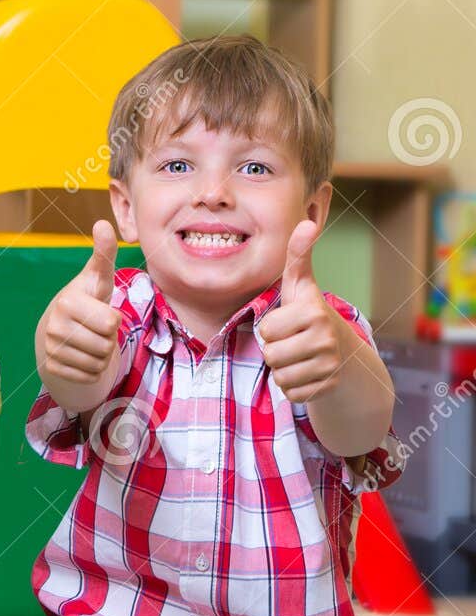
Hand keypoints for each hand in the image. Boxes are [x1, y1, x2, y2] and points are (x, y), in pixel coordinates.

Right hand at [39, 221, 121, 385]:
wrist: (58, 328)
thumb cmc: (86, 300)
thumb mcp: (98, 278)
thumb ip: (104, 253)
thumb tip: (103, 223)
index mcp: (68, 301)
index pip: (111, 323)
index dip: (114, 320)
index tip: (101, 311)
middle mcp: (54, 325)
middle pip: (106, 346)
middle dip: (109, 340)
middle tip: (96, 329)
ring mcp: (50, 348)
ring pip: (98, 364)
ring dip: (102, 356)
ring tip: (90, 341)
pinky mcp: (52, 367)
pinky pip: (88, 377)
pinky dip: (91, 371)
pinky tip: (82, 357)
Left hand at [260, 221, 350, 402]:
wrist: (348, 357)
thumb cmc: (312, 316)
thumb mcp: (302, 286)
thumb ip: (298, 256)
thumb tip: (305, 222)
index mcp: (314, 312)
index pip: (266, 330)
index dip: (271, 328)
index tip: (289, 322)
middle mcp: (326, 338)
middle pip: (270, 355)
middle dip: (275, 350)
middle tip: (294, 342)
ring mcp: (330, 366)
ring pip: (279, 376)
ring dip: (283, 369)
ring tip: (300, 357)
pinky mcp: (329, 388)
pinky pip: (291, 394)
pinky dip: (294, 387)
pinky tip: (308, 374)